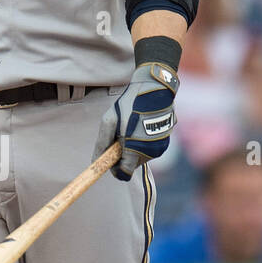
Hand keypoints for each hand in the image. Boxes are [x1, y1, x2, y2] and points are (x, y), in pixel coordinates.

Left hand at [93, 62, 178, 181]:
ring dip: (134, 146)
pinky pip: (151, 147)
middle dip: (124, 153)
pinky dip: (144, 141)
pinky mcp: (166, 140)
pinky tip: (142, 124)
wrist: (155, 88)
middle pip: (132, 164)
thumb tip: (95, 161)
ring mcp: (161, 147)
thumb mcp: (109, 121)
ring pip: (141, 155)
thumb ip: (102, 143)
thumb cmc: (129, 104)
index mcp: (135, 150)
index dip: (115, 168)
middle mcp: (150, 153)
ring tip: (132, 125)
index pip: (124, 173)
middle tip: (121, 134)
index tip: (111, 158)